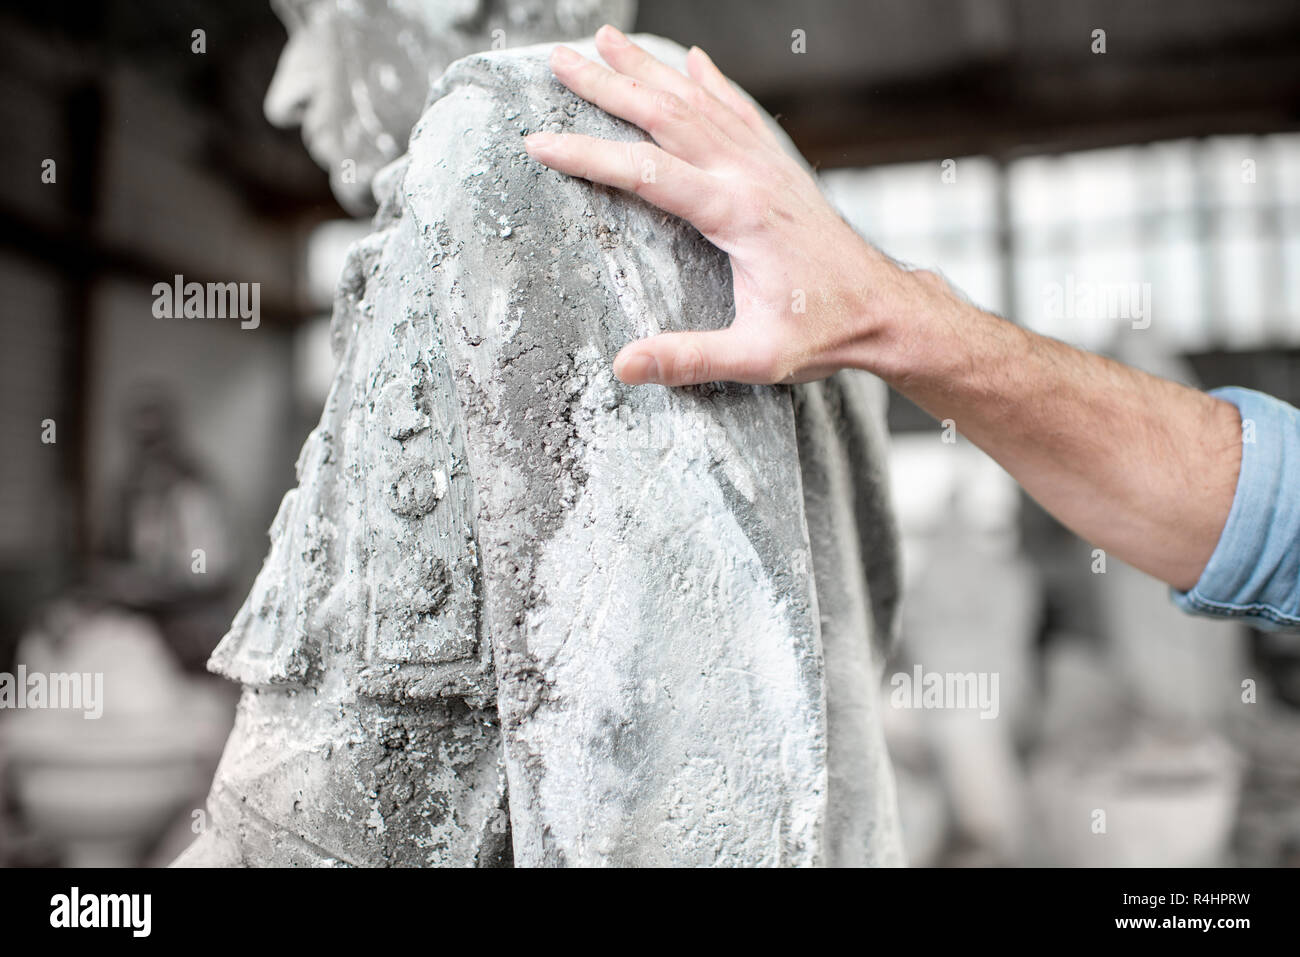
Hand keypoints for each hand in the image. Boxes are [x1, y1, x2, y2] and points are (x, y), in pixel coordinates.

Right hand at [524, 25, 933, 386]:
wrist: (887, 310)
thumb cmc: (825, 333)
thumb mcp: (757, 358)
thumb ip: (689, 359)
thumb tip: (624, 366)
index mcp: (737, 215)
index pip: (646, 171)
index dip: (587, 154)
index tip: (538, 141)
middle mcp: (750, 176)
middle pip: (668, 115)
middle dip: (609, 85)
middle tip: (560, 58)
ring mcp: (767, 166)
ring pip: (700, 102)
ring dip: (650, 70)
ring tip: (607, 40)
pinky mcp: (780, 169)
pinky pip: (740, 111)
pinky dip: (712, 82)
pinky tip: (694, 62)